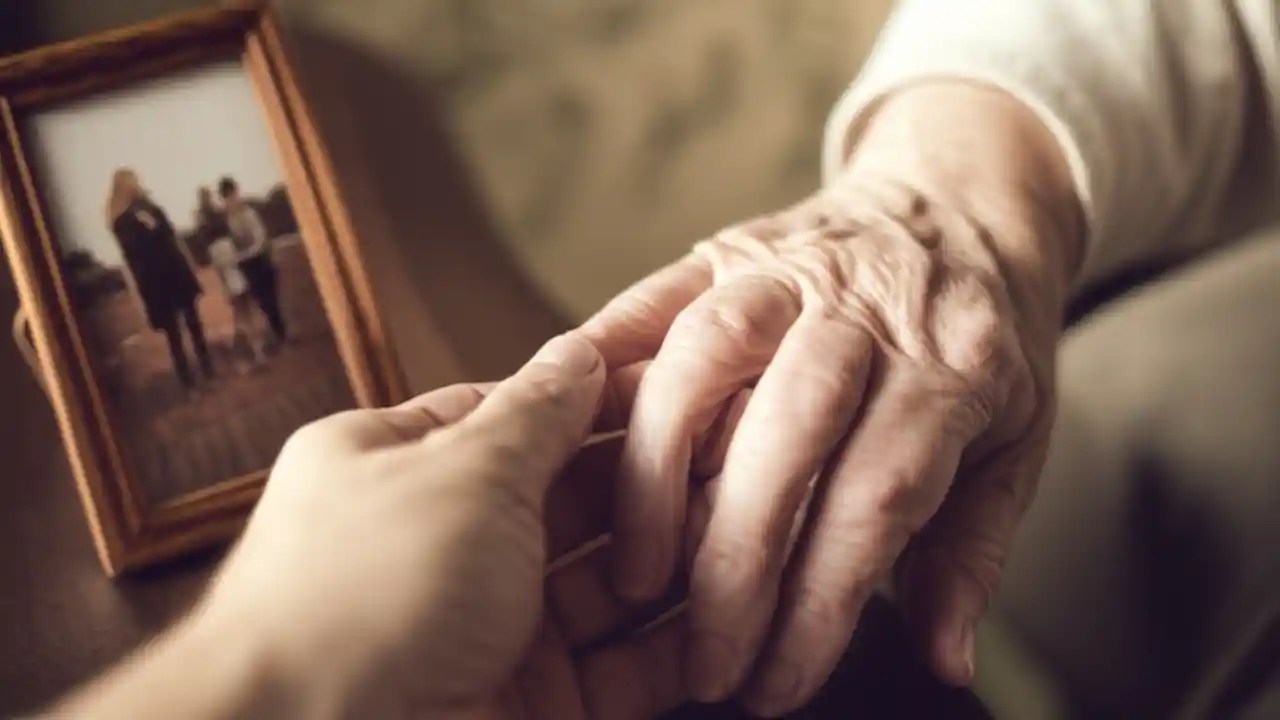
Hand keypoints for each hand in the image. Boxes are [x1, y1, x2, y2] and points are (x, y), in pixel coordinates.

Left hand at [61, 335, 688, 718]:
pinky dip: (675, 645)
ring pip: (609, 582)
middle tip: (747, 450)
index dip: (608, 399)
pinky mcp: (531, 701)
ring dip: (682, 560)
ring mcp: (488, 627)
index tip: (692, 383)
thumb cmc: (359, 600)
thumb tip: (583, 350)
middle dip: (661, 479)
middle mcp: (444, 543)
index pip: (524, 415)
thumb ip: (536, 412)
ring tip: (758, 525)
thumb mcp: (461, 472)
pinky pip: (620, 665)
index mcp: (401, 466)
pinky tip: (734, 617)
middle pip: (576, 498)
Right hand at [580, 83, 1081, 714]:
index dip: (821, 606)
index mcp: (952, 365)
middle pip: (788, 434)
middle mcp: (866, 309)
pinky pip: (652, 299)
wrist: (964, 200)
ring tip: (635, 573)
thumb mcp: (1016, 440)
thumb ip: (973, 550)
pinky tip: (566, 438)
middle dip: (734, 563)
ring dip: (656, 470)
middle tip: (705, 658)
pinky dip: (601, 364)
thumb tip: (944, 663)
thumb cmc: (985, 338)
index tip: (778, 683)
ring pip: (706, 356)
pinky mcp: (726, 250)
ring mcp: (788, 269)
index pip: (877, 497)